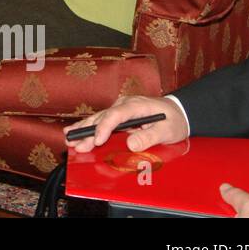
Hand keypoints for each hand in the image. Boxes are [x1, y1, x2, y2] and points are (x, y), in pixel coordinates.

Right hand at [63, 94, 187, 153]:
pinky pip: (101, 121)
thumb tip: (130, 143)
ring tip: (68, 137)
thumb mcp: (167, 130)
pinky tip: (75, 132)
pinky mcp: (118, 116)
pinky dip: (88, 128)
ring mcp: (120, 109)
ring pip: (98, 118)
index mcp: (136, 105)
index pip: (116, 115)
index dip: (105, 128)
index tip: (97, 141)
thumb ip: (150, 136)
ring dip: (84, 129)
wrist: (179, 112)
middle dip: (88, 131)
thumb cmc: (174, 120)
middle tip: (76, 144)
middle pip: (102, 117)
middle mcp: (124, 105)